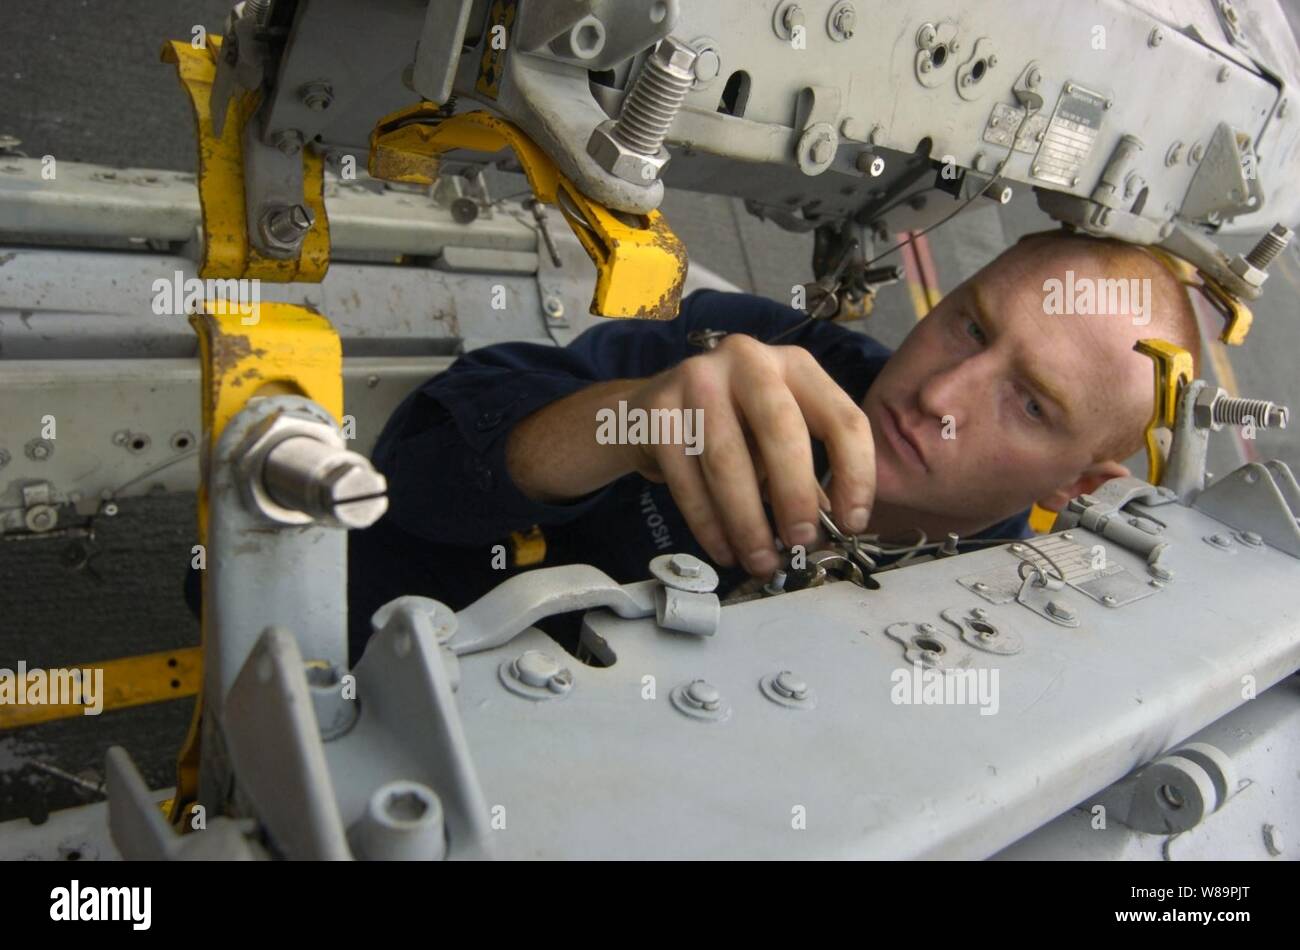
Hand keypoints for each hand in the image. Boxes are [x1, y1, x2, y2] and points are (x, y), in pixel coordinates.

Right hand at [626, 334, 875, 577]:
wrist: (647, 412)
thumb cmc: (728, 428)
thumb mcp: (775, 439)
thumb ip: (807, 477)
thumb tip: (834, 529)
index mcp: (794, 365)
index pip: (842, 417)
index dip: (855, 474)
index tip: (851, 522)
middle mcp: (748, 360)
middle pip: (781, 430)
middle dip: (795, 495)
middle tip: (801, 542)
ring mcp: (696, 380)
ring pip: (728, 461)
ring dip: (748, 522)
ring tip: (761, 561)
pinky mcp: (658, 413)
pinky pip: (687, 479)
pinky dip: (709, 524)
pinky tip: (725, 550)